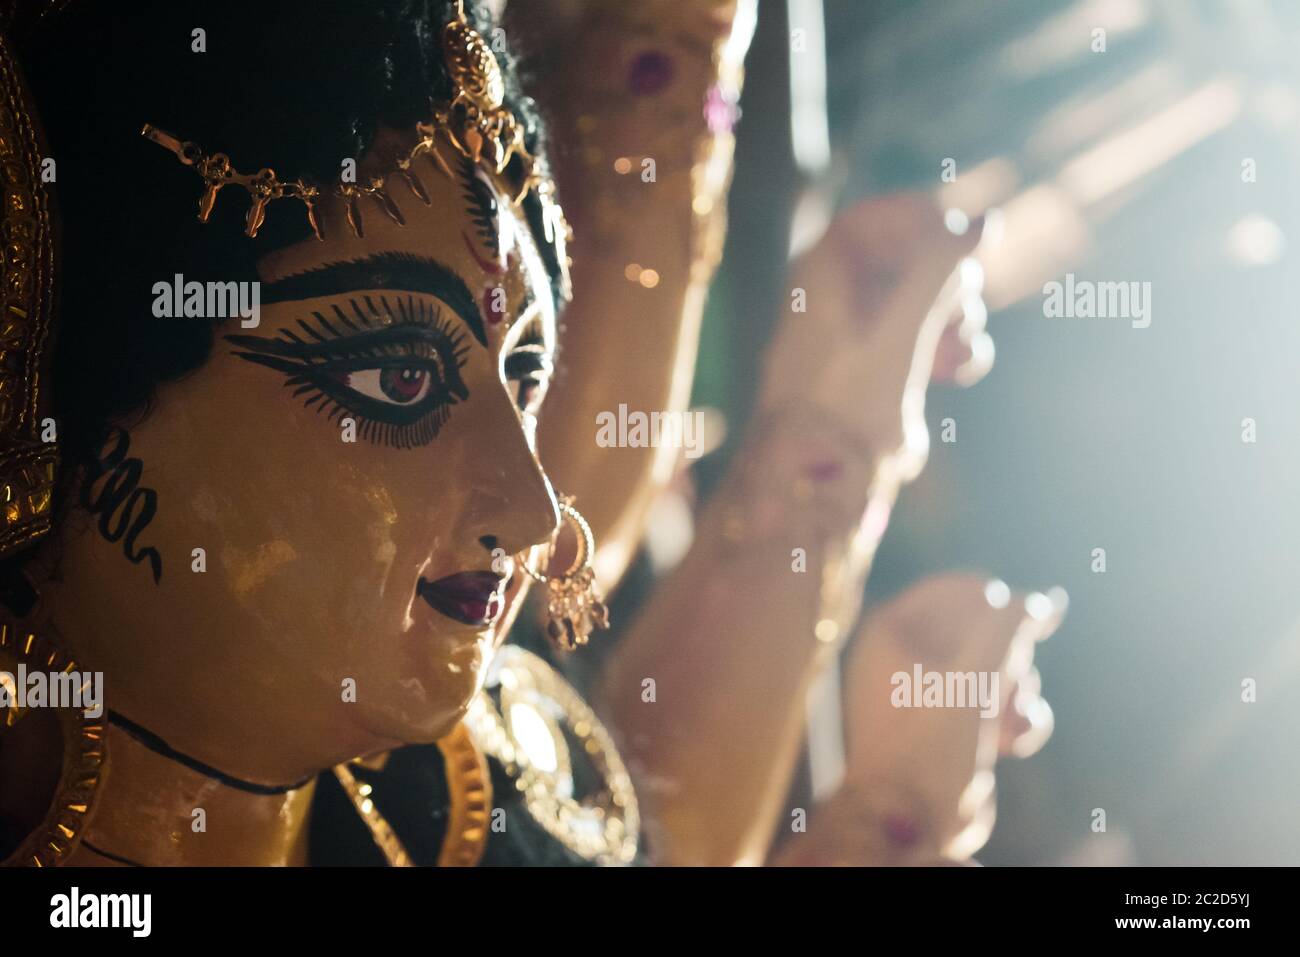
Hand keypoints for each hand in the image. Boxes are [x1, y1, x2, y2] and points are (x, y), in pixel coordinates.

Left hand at [758, 193, 989, 482]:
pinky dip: (946, 346)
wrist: (816, 480)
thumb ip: (940, 269)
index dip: (924, 220)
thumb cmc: (845, 401)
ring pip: (924, 300)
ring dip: (956, 318)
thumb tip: (986, 220)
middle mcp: (836, 297)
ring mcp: (859, 332)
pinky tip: (957, 371)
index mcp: (822, 274)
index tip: (964, 241)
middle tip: (961, 310)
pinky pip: (922, 337)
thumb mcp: (900, 329)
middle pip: (910, 257)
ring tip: (959, 352)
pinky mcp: (878, 368)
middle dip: (949, 281)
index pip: (876, 219)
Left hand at [827, 573, 1062, 864]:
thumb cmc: (927, 744)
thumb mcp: (973, 675)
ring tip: (1010, 719)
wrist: (912, 824)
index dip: (997, 598)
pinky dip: (1014, 721)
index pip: (953, 590)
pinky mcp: (955, 731)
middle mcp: (904, 660)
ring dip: (1017, 693)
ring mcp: (932, 697)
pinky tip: (1013, 742)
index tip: (1033, 611)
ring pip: (997, 670)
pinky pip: (997, 707)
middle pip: (983, 630)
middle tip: (1009, 682)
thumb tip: (1044, 599)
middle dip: (1011, 657)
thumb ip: (1009, 627)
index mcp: (890, 634)